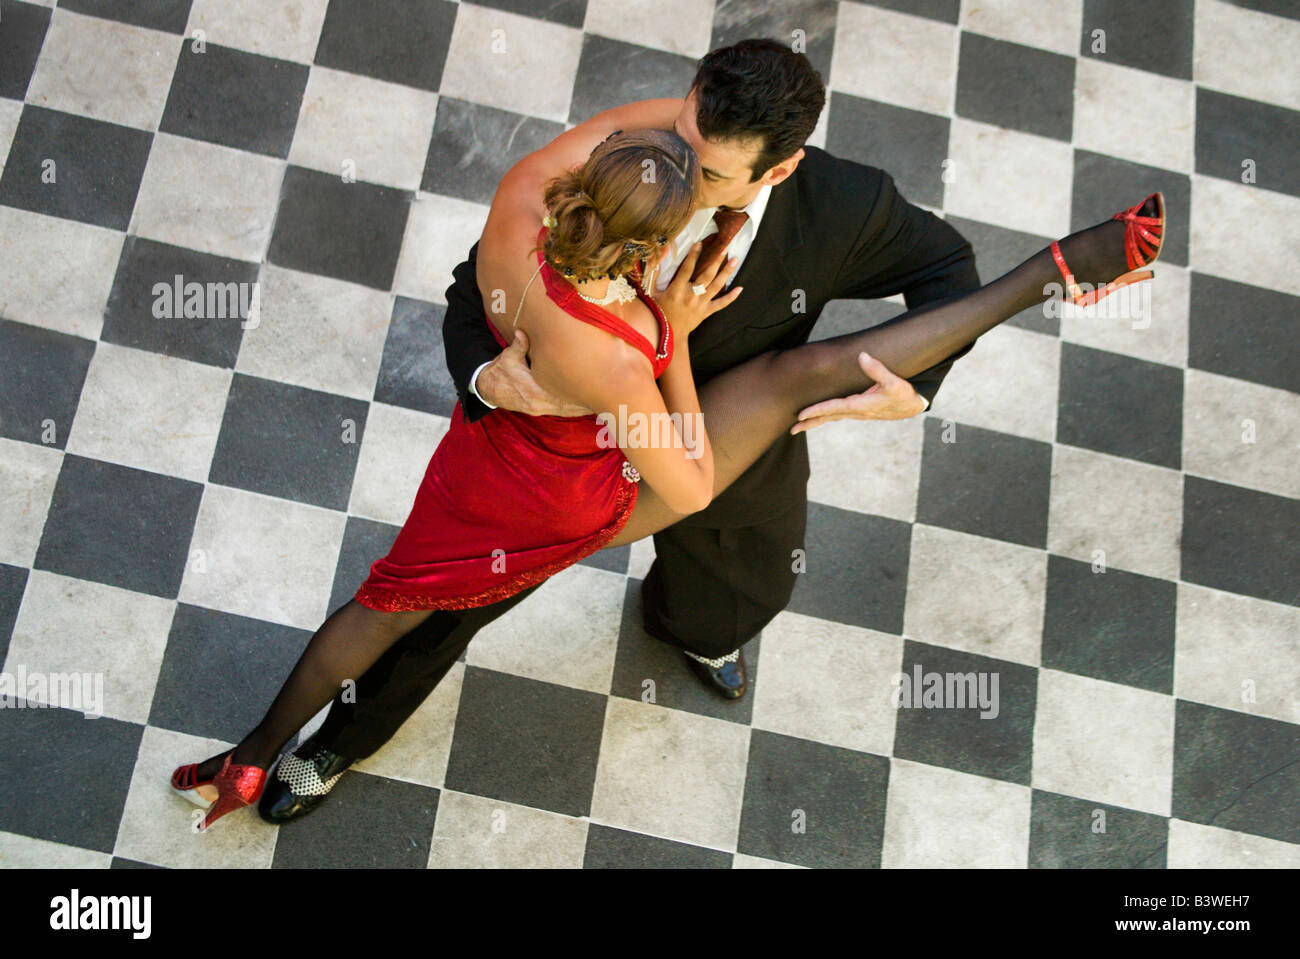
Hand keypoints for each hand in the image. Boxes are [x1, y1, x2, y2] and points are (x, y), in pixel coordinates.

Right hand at [477, 329, 594, 416]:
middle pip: (567, 407)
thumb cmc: (500, 370)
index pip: (558, 395)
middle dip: (586, 404)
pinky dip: (575, 410)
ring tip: (602, 405)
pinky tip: (588, 407)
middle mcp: (538, 404)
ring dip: (583, 409)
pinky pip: (561, 412)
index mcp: (532, 391)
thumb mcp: (508, 356)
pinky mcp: (540, 410)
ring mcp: (539, 409)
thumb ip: (520, 345)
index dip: (576, 395)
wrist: (488, 389)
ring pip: (566, 412)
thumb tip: (523, 333)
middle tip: (605, 400)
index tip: (592, 390)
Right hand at [651, 241, 742, 335]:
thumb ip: (654, 276)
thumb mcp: (653, 294)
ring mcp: (700, 304)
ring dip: (726, 272)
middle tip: (725, 247)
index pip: (687, 269)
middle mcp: (691, 296)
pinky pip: (721, 304)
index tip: (700, 243)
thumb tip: (655, 260)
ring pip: (717, 286)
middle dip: (716, 260)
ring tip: (735, 260)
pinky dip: (731, 297)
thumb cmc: (659, 312)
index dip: (693, 256)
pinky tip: (740, 289)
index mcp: (676, 290)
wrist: (669, 334)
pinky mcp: (706, 312)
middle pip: (707, 275)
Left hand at [790, 352, 927, 433]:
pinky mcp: (860, 410)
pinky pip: (838, 414)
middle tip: (792, 429)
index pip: (833, 408)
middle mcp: (857, 411)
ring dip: (815, 421)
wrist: (913, 406)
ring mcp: (857, 412)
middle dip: (810, 422)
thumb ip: (878, 370)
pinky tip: (818, 416)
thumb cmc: (904, 394)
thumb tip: (862, 356)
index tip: (801, 415)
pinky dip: (826, 416)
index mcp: (861, 405)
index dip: (817, 410)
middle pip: (828, 417)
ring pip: (832, 417)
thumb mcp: (894, 382)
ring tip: (799, 425)